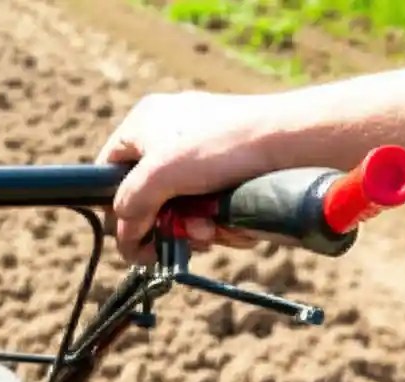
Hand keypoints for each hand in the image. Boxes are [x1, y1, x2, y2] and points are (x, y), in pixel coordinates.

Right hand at [97, 91, 281, 262]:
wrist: (296, 143)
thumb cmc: (224, 146)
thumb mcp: (159, 175)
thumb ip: (129, 205)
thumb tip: (124, 235)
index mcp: (145, 122)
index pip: (108, 171)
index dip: (115, 207)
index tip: (132, 234)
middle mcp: (171, 134)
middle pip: (149, 197)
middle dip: (167, 224)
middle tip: (181, 235)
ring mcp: (204, 152)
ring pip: (183, 208)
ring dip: (196, 227)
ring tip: (214, 225)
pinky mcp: (232, 169)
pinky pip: (212, 207)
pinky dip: (220, 221)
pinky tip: (234, 221)